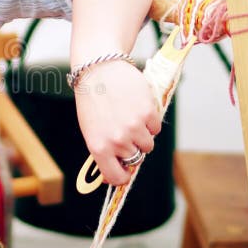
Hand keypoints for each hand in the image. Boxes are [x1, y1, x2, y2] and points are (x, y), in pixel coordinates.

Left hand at [74, 60, 160, 185]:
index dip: (123, 175)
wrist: (99, 69)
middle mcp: (117, 141)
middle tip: (123, 130)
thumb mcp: (91, 129)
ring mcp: (134, 128)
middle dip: (132, 148)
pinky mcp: (148, 113)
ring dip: (143, 134)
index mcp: (99, 147)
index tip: (125, 170)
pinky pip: (156, 128)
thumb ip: (104, 150)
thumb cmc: (92, 99)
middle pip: (136, 158)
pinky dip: (150, 121)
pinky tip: (137, 107)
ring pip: (148, 144)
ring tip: (129, 116)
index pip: (116, 177)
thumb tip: (116, 170)